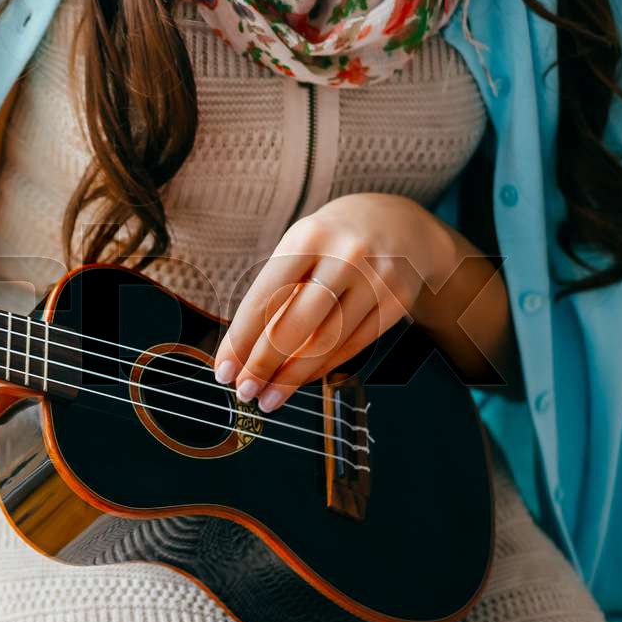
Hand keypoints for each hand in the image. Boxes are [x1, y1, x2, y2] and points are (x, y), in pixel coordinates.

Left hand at [212, 193, 457, 411]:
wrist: (398, 223)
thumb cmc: (330, 242)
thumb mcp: (299, 249)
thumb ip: (273, 293)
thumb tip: (238, 353)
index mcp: (307, 237)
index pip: (265, 298)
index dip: (241, 340)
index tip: (223, 370)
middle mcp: (345, 256)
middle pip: (296, 325)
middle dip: (264, 365)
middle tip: (245, 391)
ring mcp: (377, 279)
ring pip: (327, 342)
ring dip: (292, 378)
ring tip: (269, 398)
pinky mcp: (398, 300)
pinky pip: (353, 345)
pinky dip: (323, 368)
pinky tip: (301, 380)